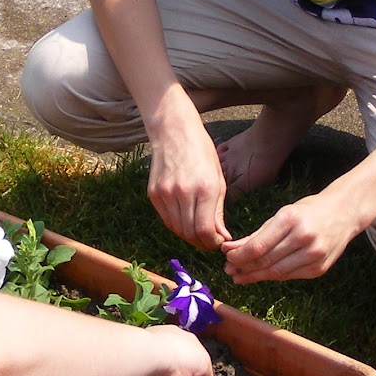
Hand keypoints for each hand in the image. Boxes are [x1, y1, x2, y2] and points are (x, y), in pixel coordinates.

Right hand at [147, 119, 230, 250]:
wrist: (173, 131)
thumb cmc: (201, 152)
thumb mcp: (218, 180)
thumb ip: (218, 211)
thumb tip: (221, 237)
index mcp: (205, 188)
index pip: (205, 230)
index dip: (212, 243)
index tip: (218, 243)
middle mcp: (183, 192)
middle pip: (190, 233)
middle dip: (202, 243)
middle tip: (210, 242)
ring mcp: (165, 193)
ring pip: (176, 229)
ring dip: (189, 236)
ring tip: (199, 233)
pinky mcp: (153, 194)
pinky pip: (166, 219)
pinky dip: (177, 226)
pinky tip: (186, 222)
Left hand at [219, 192, 363, 283]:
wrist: (344, 214)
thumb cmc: (307, 212)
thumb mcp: (282, 215)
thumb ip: (257, 234)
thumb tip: (230, 250)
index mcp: (291, 220)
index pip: (258, 246)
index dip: (239, 256)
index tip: (227, 258)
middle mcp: (304, 238)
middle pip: (266, 261)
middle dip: (244, 268)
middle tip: (229, 270)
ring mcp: (314, 255)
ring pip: (277, 272)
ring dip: (255, 276)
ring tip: (240, 277)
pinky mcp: (319, 268)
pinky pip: (289, 276)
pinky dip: (273, 276)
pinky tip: (261, 274)